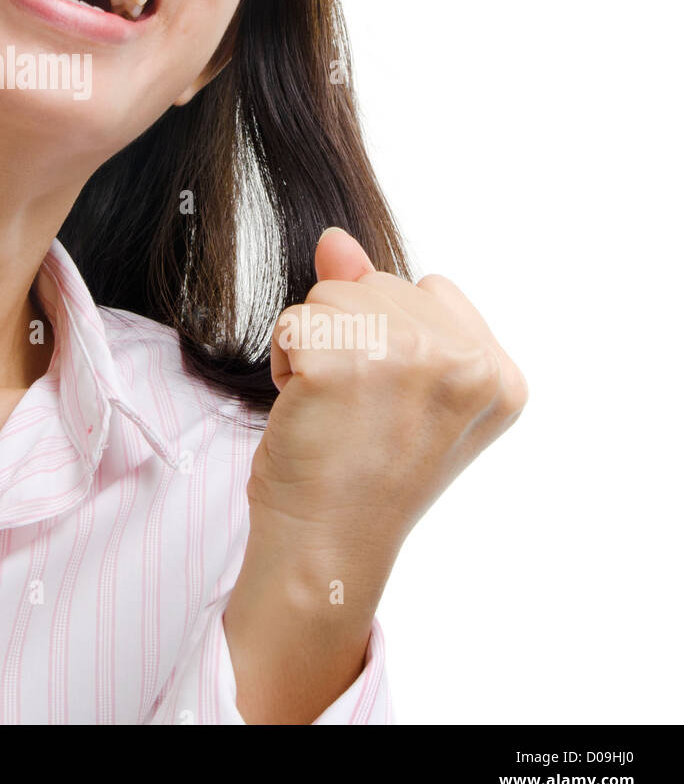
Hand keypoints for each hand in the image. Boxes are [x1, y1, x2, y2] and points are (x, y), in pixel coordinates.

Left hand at [222, 226, 526, 720]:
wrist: (327, 545)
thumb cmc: (362, 473)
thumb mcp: (398, 384)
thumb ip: (381, 301)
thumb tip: (336, 238)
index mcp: (498, 373)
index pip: (427, 290)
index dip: (391, 340)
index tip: (395, 407)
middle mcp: (463, 360)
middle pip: (376, 284)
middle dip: (351, 337)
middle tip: (359, 414)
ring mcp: (406, 355)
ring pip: (330, 295)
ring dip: (315, 348)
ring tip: (334, 412)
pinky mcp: (342, 358)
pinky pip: (292, 320)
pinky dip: (285, 361)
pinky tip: (306, 411)